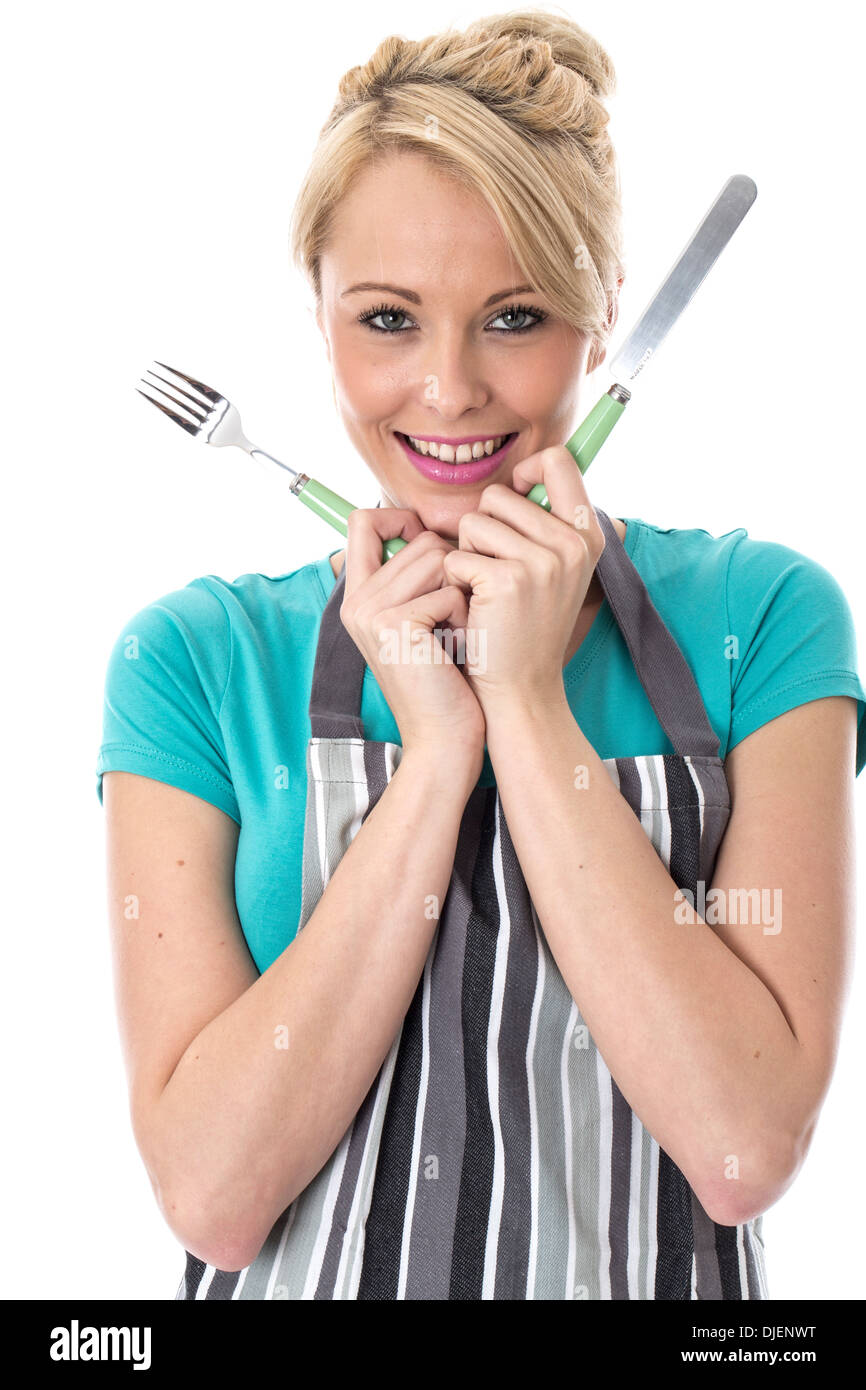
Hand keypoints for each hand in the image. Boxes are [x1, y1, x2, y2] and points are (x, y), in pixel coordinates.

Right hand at [339, 507, 485, 772]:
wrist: (444, 740)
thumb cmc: (446, 680)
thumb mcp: (423, 622)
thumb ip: (416, 577)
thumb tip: (436, 528)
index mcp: (357, 596)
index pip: (363, 520)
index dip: (402, 519)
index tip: (433, 547)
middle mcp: (356, 600)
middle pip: (418, 537)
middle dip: (452, 570)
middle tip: (453, 619)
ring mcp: (371, 611)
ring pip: (439, 557)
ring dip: (463, 592)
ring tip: (456, 632)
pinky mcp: (396, 624)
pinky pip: (450, 589)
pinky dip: (467, 617)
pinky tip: (459, 648)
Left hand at [441, 446, 604, 710]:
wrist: (522, 691)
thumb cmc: (525, 628)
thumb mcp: (556, 572)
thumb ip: (544, 525)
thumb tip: (520, 473)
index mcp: (587, 534)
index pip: (558, 460)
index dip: (525, 471)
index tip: (513, 499)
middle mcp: (572, 543)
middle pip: (498, 494)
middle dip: (482, 529)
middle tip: (494, 573)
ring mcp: (543, 561)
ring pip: (472, 522)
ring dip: (466, 555)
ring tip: (485, 592)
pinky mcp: (507, 580)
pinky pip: (456, 555)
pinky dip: (454, 581)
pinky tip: (474, 609)